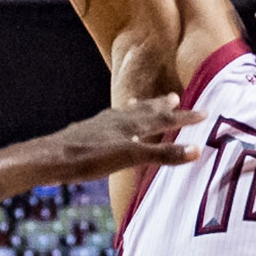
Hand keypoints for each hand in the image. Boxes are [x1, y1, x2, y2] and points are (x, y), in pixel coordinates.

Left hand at [28, 95, 203, 181]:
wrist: (51, 158)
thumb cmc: (90, 158)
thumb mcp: (130, 158)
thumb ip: (163, 154)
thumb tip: (196, 150)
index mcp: (131, 124)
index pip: (165, 118)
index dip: (185, 117)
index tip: (205, 113)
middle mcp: (117, 120)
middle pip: (145, 110)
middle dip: (162, 106)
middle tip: (175, 97)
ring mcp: (100, 125)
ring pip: (125, 113)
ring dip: (139, 109)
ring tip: (142, 102)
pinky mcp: (86, 133)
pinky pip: (108, 122)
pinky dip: (116, 119)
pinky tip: (108, 125)